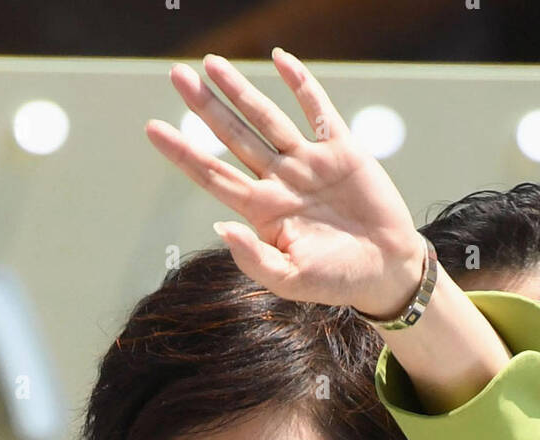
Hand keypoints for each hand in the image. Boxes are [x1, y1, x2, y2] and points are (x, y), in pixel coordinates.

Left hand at [145, 48, 424, 317]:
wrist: (386, 270)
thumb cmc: (337, 280)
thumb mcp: (291, 280)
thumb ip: (255, 260)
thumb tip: (222, 227)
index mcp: (263, 211)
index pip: (214, 175)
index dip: (183, 152)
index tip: (153, 128)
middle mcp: (280, 181)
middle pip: (233, 137)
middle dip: (205, 107)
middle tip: (177, 76)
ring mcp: (309, 163)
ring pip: (267, 118)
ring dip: (240, 90)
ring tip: (212, 64)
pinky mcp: (342, 150)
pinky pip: (317, 110)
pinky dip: (301, 85)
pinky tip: (279, 59)